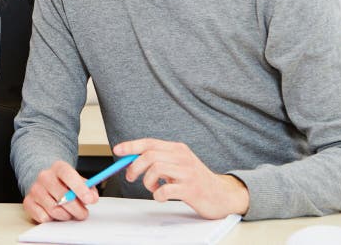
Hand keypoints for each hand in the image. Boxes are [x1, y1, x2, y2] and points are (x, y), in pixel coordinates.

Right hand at [22, 160, 97, 222]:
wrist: (45, 181)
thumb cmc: (64, 182)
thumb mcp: (78, 180)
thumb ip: (88, 187)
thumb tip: (92, 197)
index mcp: (58, 167)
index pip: (68, 175)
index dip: (80, 188)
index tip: (89, 200)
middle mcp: (44, 176)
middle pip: (63, 197)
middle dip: (77, 209)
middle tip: (83, 213)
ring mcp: (35, 189)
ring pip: (54, 210)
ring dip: (66, 216)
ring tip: (69, 213)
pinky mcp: (28, 202)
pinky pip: (43, 217)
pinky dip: (52, 219)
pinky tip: (55, 213)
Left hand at [114, 138, 248, 218]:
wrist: (222, 195)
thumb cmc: (196, 180)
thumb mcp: (177, 164)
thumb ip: (159, 159)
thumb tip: (131, 160)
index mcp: (177, 149)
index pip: (149, 143)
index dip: (131, 146)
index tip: (117, 151)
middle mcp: (182, 157)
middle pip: (149, 155)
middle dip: (134, 167)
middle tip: (132, 178)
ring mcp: (188, 173)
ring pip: (155, 169)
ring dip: (147, 182)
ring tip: (153, 188)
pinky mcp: (191, 189)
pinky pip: (165, 190)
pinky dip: (158, 195)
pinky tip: (162, 197)